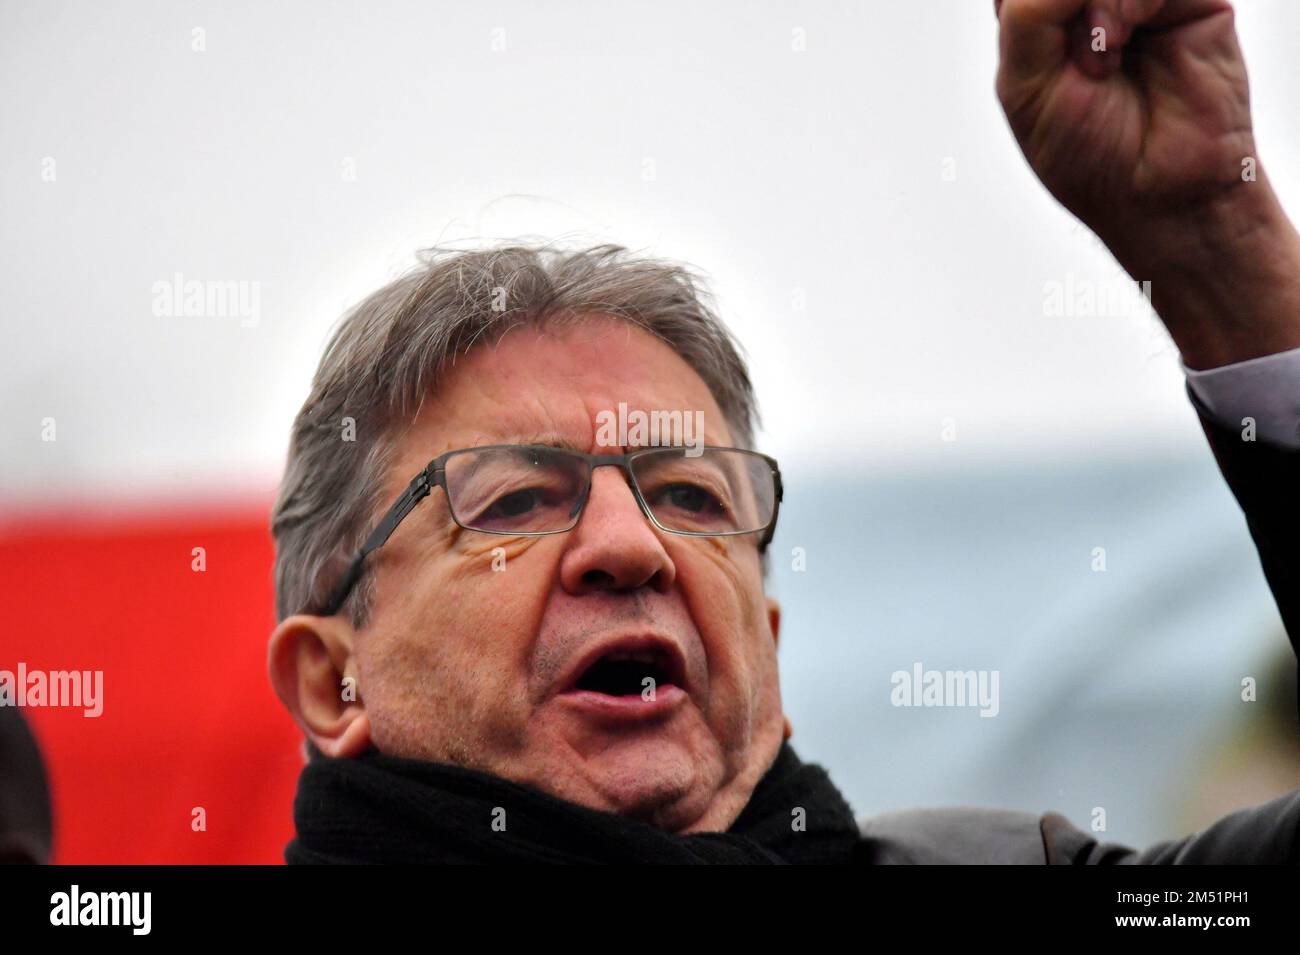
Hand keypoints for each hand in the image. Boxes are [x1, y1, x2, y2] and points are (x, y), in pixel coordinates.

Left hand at [995, 0, 1251, 239]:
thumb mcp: (1025, 86)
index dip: (1023, 0)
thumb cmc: (1090, 158)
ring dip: (1093, 1)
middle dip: (1060, 0)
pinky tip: (1123, 35)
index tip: (1036, 31)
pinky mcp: (1194, 2)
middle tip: (1072, 47)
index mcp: (1042, 29)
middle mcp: (1089, 8)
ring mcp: (1140, 3)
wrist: (1158, 197)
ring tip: (1101, 55)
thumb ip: (1028, 15)